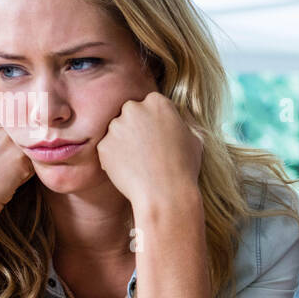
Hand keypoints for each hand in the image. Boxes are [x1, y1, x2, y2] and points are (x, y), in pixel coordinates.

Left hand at [97, 92, 203, 209]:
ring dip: (124, 143)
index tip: (158, 137)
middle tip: (147, 150)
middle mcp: (133, 108)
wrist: (166, 195)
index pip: (150, 105)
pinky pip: (108, 150)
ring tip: (140, 164)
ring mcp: (116, 126)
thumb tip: (177, 119)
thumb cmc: (184, 168)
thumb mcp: (194, 138)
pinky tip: (131, 172)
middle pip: (130, 114)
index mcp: (157, 102)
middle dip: (136, 128)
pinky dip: (115, 159)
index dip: (154, 122)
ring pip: (117, 131)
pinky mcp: (103, 145)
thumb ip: (181, 123)